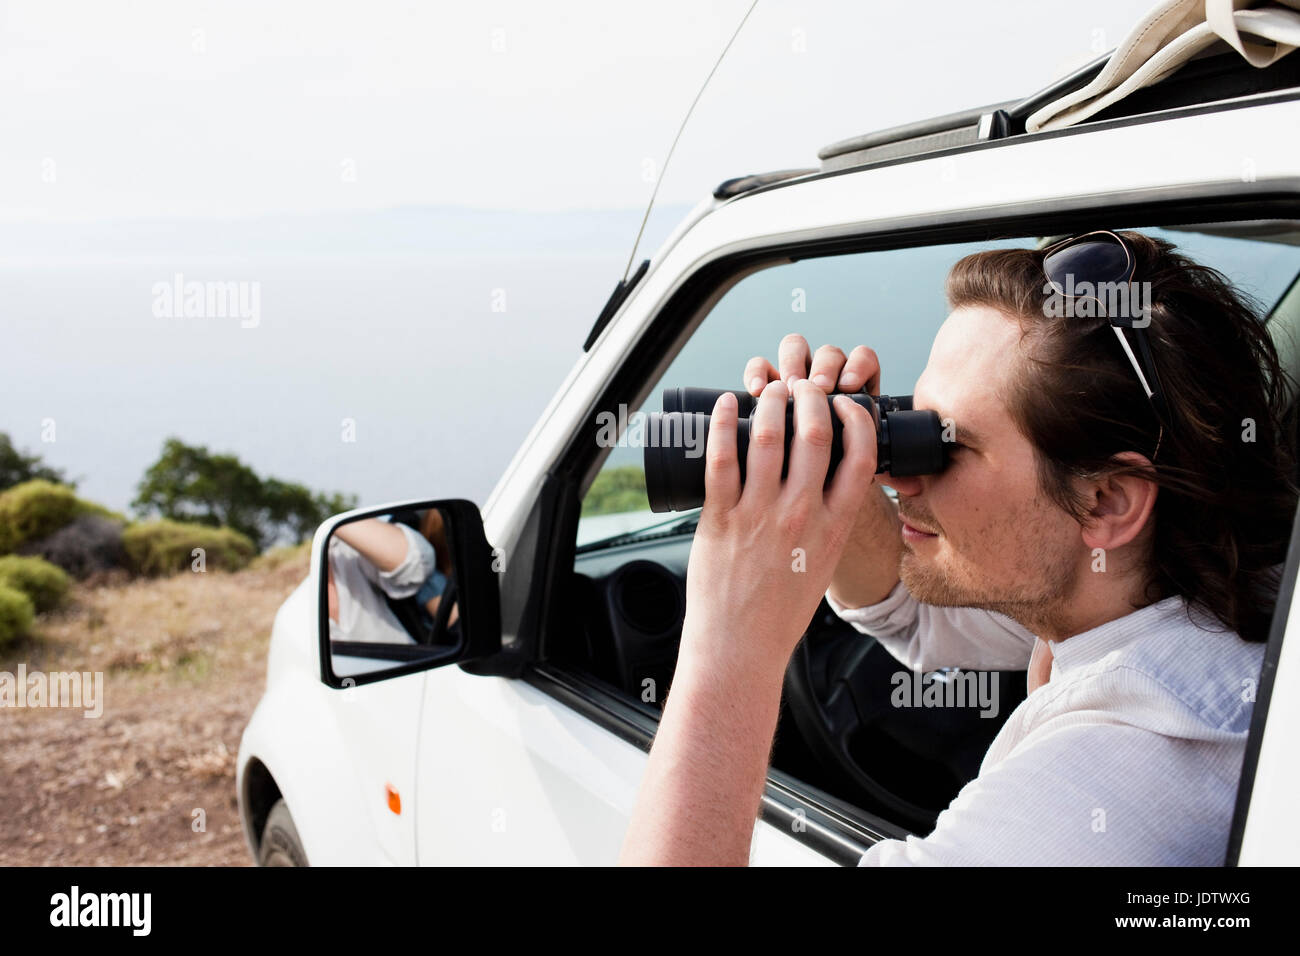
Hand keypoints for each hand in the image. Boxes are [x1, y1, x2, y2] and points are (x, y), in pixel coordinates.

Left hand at [742, 334, 902, 609]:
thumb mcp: (823, 564)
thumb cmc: (778, 612)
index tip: (846, 405)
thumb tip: (823, 484)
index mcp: (834, 528)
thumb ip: (828, 523)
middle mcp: (800, 516)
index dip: (857, 419)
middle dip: (811, 397)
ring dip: (772, 401)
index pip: (861, 457)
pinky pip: (723, 458)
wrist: (739, 647)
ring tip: (770, 389)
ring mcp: (759, 515)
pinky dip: (726, 423)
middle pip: (816, 433)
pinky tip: (727, 406)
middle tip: (802, 387)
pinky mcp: (721, 518)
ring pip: (771, 436)